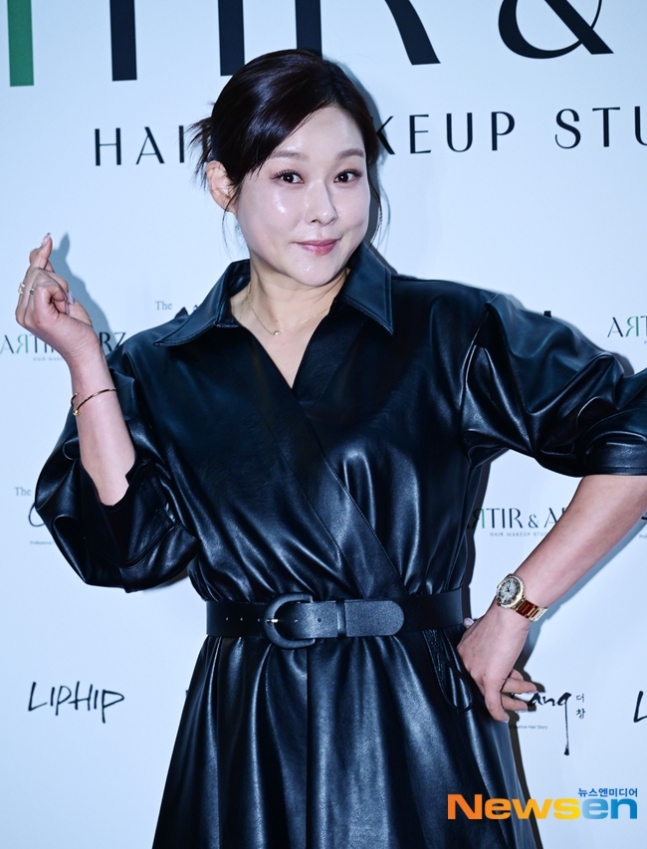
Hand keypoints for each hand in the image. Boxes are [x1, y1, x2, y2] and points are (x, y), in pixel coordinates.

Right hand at [16, 235, 99, 365]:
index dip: (41, 257)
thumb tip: (39, 252)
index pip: (30, 273)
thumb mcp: (62, 296)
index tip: (47, 239)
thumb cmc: (77, 329)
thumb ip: (50, 277)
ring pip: (42, 277)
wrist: (85, 351)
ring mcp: (26, 315)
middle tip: (66, 303)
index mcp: (24, 307)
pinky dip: (60, 292)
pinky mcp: (38, 316)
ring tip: (65, 309)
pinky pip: (45, 286)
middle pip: (36, 272)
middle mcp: (21, 311)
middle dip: (58, 282)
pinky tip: (64, 307)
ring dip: (61, 289)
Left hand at [457, 603, 536, 721]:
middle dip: (503, 694)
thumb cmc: (500, 620)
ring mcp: (476, 672)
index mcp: (463, 651)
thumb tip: (468, 625)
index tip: (498, 686)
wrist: (509, 617)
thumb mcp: (480, 628)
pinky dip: (500, 712)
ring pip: (493, 694)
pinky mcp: (489, 679)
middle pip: (482, 686)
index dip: (488, 680)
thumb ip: (476, 635)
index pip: (473, 674)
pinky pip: (493, 702)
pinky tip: (505, 716)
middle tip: (512, 700)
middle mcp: (466, 662)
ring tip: (523, 701)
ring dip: (513, 700)